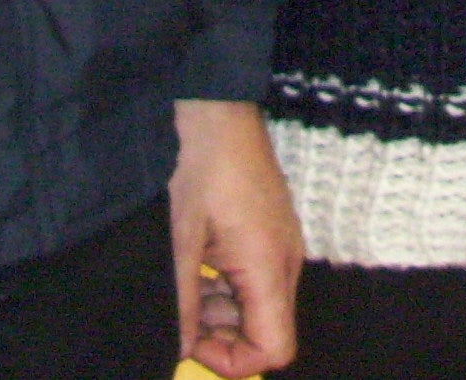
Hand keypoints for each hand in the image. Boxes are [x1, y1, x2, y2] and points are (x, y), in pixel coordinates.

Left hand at [169, 100, 299, 376]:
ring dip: (221, 312)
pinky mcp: (271, 235)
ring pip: (259, 308)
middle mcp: (285, 263)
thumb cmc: (202, 168)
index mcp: (269, 267)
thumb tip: (182, 349)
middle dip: (224, 338)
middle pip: (268, 332)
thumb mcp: (181, 241)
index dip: (235, 362)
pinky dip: (226, 288)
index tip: (194, 348)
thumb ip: (184, 302)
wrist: (219, 111)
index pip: (275, 348)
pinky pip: (256, 281)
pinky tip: (196, 265)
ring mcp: (281, 247)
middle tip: (180, 320)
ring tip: (183, 286)